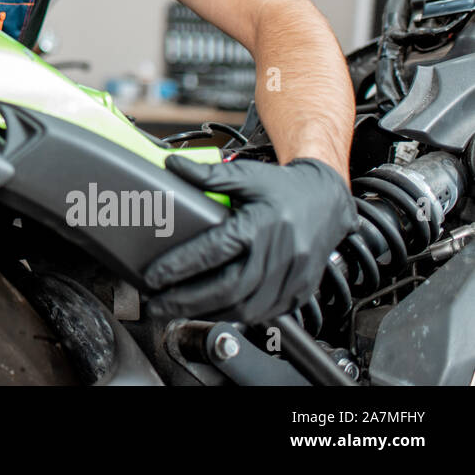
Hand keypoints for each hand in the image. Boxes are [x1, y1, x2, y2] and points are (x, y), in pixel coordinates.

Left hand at [143, 155, 356, 323]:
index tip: (153, 277)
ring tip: (175, 311)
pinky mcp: (298, 293)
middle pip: (227, 288)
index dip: (180, 266)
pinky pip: (262, 315)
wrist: (327, 201)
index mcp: (262, 224)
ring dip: (206, 313)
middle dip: (185, 301)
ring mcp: (293, 278)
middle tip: (155, 305)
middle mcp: (280, 254)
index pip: (214, 251)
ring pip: (245, 308)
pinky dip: (232, 316)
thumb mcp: (246, 176)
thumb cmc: (284, 189)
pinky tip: (209, 312)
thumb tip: (172, 165)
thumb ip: (208, 175)